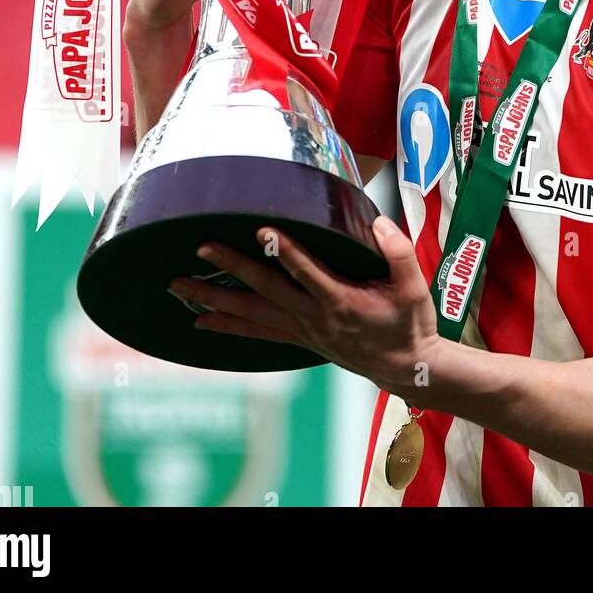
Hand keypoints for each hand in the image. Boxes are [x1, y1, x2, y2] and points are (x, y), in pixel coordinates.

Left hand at [170, 217, 445, 400]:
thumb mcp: (414, 287)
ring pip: (252, 314)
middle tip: (201, 249)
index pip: (307, 271)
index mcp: (341, 301)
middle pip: (266, 290)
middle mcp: (314, 318)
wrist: (404, 368)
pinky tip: (199, 322)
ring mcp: (303, 331)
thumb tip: (379, 223)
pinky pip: (256, 334)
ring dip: (213, 300)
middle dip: (232, 269)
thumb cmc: (409, 323)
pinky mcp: (299, 339)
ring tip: (178, 288)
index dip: (284, 250)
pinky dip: (226, 327)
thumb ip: (398, 253)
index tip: (261, 229)